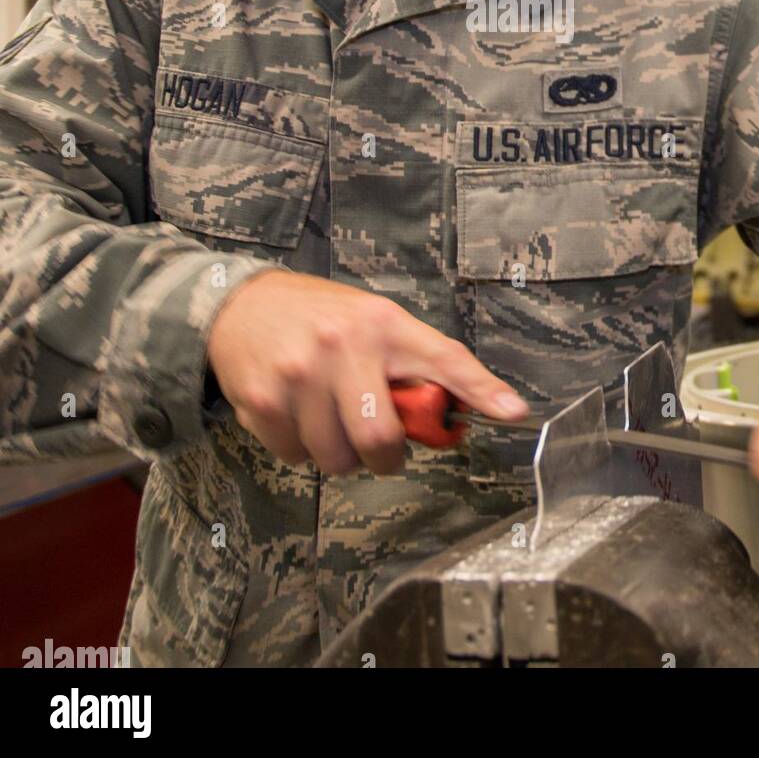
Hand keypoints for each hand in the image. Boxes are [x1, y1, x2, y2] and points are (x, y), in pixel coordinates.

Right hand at [207, 270, 528, 475]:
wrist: (241, 304)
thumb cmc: (319, 319)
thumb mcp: (372, 324)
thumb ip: (411, 366)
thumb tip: (454, 420)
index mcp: (383, 324)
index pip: (443, 358)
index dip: (481, 389)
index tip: (514, 413)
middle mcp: (343, 345)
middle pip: (380, 438)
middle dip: (385, 457)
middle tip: (378, 446)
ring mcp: (300, 374)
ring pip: (336, 457)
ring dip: (338, 453)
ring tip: (328, 418)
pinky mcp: (262, 399)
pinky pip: (295, 457)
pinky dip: (300, 448)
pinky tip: (296, 414)